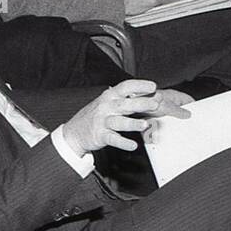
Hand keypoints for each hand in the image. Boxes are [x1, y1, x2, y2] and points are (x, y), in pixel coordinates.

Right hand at [62, 80, 190, 153]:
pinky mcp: (101, 136)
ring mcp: (103, 122)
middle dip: (141, 103)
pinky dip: (123, 143)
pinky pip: (113, 139)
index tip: (153, 86)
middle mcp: (106, 107)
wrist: (75, 132)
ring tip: (144, 125)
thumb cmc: (98, 115)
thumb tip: (154, 97)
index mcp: (110, 96)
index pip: (125, 87)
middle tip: (155, 104)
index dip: (139, 85)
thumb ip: (131, 100)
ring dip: (132, 123)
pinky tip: (133, 145)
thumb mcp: (111, 103)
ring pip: (119, 122)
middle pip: (125, 104)